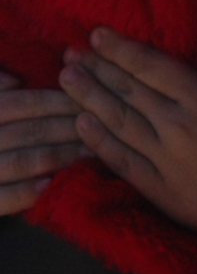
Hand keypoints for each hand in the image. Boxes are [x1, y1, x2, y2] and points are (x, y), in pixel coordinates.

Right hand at [0, 68, 84, 216]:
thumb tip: (14, 80)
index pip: (16, 104)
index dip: (54, 101)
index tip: (87, 99)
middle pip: (26, 131)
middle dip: (68, 128)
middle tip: (104, 126)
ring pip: (18, 161)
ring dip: (57, 156)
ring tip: (89, 152)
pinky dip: (22, 193)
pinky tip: (48, 186)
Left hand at [58, 31, 196, 243]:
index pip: (152, 66)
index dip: (121, 49)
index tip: (96, 35)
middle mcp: (179, 124)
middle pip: (128, 90)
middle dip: (97, 69)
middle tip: (70, 54)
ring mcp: (167, 159)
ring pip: (118, 121)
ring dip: (88, 98)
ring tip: (66, 80)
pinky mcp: (163, 190)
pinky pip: (122, 161)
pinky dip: (99, 141)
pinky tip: (81, 125)